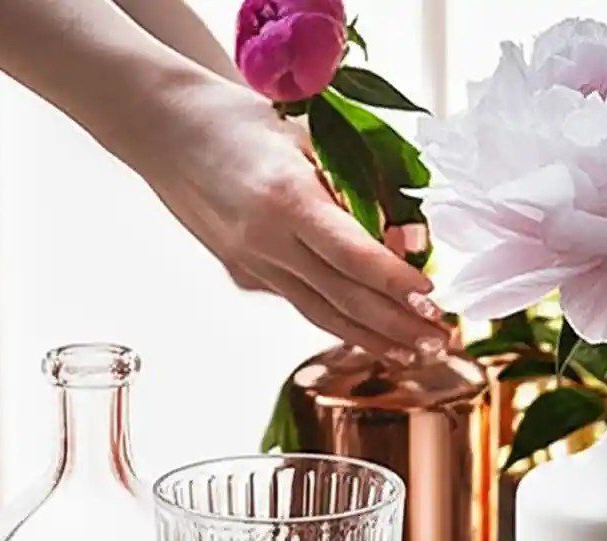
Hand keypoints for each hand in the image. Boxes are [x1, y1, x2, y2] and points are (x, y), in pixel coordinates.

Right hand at [124, 75, 447, 360]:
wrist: (164, 128)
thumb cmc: (241, 120)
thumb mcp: (308, 135)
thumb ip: (358, 184)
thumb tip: (407, 235)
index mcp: (285, 199)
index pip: (353, 255)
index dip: (395, 282)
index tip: (433, 299)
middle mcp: (266, 240)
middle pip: (344, 298)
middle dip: (398, 326)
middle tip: (442, 342)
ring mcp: (252, 263)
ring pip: (322, 314)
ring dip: (373, 339)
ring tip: (416, 355)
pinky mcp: (245, 274)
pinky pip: (303, 305)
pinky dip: (342, 323)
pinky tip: (374, 335)